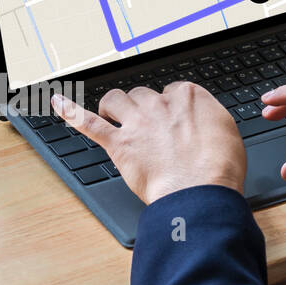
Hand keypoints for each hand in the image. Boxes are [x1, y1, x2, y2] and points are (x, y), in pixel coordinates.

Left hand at [51, 82, 245, 204]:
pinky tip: (57, 102)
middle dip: (142, 108)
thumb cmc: (219, 170)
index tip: (171, 121)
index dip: (169, 108)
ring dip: (114, 106)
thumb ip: (210, 120)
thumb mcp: (228, 134)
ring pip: (116, 99)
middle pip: (143, 94)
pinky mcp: (118, 144)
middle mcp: (160, 104)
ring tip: (113, 116)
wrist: (200, 193)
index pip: (172, 92)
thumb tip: (204, 120)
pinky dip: (70, 111)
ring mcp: (137, 122)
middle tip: (147, 128)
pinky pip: (87, 121)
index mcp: (189, 98)